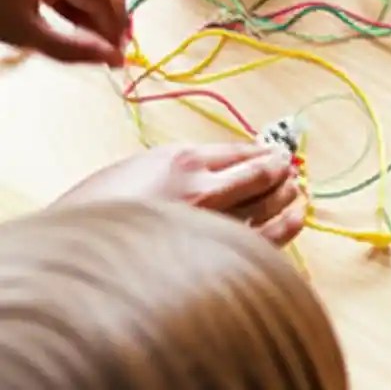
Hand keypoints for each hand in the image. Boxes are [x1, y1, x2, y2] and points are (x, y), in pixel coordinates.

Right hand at [54, 144, 305, 245]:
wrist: (77, 255)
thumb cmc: (97, 215)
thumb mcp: (136, 171)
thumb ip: (178, 168)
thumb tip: (215, 171)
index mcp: (180, 158)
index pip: (239, 151)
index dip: (263, 151)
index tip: (275, 152)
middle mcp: (204, 185)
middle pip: (262, 173)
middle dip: (280, 169)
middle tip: (289, 169)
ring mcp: (214, 221)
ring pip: (270, 201)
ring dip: (287, 193)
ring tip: (294, 190)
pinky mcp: (218, 253)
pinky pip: (268, 236)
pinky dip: (289, 222)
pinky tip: (298, 215)